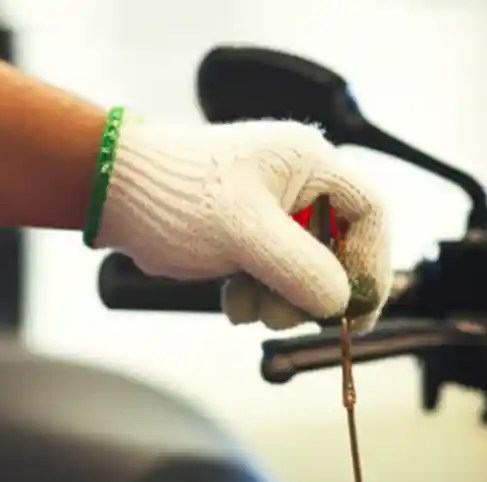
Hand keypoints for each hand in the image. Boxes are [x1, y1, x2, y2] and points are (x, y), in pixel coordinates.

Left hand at [88, 113, 391, 331]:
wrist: (114, 193)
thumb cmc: (176, 197)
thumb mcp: (244, 234)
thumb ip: (301, 268)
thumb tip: (340, 302)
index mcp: (309, 163)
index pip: (371, 213)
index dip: (372, 264)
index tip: (358, 310)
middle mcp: (299, 183)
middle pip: (341, 250)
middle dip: (312, 291)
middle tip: (283, 314)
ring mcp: (275, 211)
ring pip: (306, 272)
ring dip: (280, 300)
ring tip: (244, 304)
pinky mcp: (250, 235)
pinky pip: (276, 277)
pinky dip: (259, 297)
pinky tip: (231, 300)